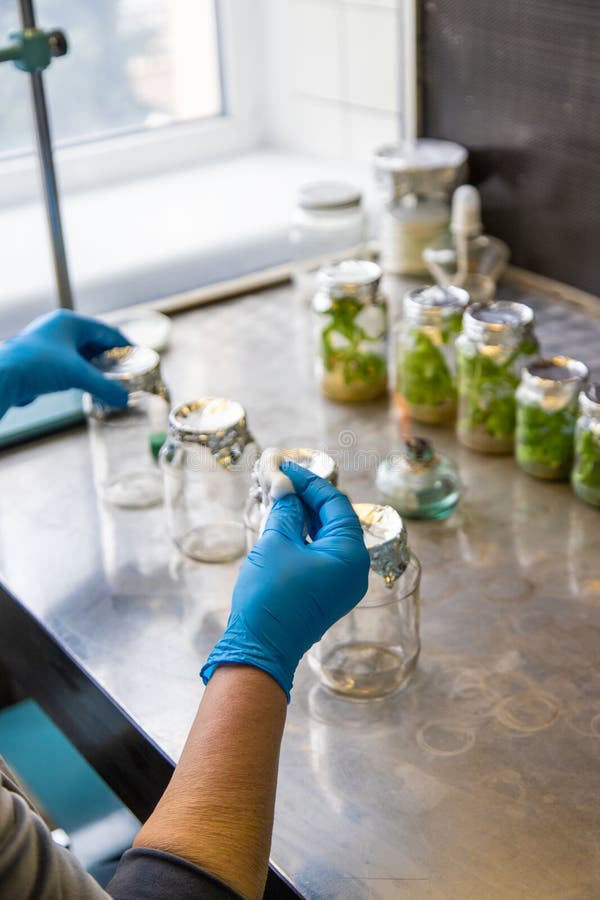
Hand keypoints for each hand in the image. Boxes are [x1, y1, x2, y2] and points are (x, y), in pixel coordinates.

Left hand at [0, 309, 129, 418]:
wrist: (3, 378)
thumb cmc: (36, 366)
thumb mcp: (77, 375)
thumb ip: (104, 387)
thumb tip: (124, 399)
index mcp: (70, 322)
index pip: (107, 331)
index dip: (126, 345)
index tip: (139, 357)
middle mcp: (60, 329)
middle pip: (95, 342)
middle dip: (112, 358)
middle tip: (128, 372)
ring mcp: (50, 344)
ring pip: (82, 354)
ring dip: (98, 368)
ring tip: (113, 381)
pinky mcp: (42, 361)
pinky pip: (70, 365)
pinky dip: (84, 374)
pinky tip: (91, 387)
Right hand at [201, 460, 369, 699]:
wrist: (259, 648)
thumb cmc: (270, 597)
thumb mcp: (277, 543)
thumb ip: (286, 509)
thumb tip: (286, 487)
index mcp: (350, 555)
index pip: (335, 504)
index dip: (310, 482)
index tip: (287, 467)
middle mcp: (353, 569)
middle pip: (334, 519)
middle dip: (307, 497)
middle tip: (281, 479)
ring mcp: (341, 584)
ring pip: (326, 536)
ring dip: (304, 516)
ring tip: (278, 496)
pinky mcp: (326, 592)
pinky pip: (320, 554)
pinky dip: (304, 536)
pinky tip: (283, 522)